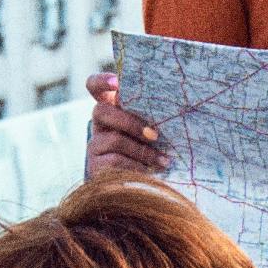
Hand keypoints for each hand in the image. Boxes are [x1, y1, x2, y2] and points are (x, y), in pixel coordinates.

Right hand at [82, 63, 168, 180]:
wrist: (137, 185)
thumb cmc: (151, 147)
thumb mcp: (150, 128)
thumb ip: (151, 114)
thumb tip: (172, 104)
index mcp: (112, 107)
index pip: (94, 86)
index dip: (101, 81)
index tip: (117, 82)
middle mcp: (99, 124)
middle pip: (101, 111)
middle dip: (130, 123)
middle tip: (155, 135)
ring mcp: (95, 145)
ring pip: (114, 140)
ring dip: (143, 151)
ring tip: (164, 160)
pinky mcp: (95, 166)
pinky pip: (115, 161)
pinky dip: (137, 166)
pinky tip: (152, 172)